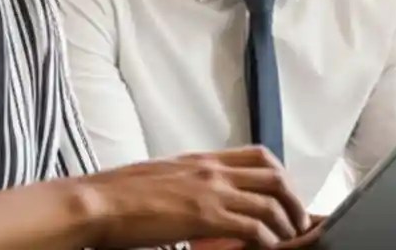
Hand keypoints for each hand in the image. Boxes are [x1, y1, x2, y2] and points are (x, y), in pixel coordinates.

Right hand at [78, 146, 311, 248]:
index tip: (285, 198)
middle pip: (275, 176)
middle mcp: (213, 170)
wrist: (97, 202)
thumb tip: (200, 196)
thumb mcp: (163, 176)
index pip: (259, 155)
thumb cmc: (119, 194)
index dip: (281, 177)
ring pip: (271, 203)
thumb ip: (189, 181)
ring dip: (286, 226)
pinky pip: (255, 228)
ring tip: (287, 242)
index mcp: (203, 159)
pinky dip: (268, 241)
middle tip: (298, 224)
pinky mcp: (206, 217)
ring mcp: (211, 192)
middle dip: (295, 201)